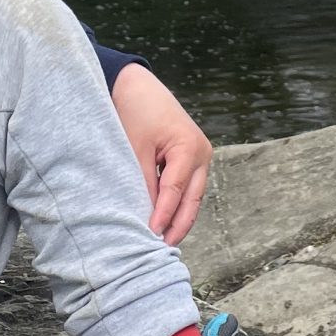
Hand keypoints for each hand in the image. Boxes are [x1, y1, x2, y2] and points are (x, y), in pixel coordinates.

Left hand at [111, 63, 212, 247]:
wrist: (134, 84)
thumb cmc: (134, 111)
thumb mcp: (134, 147)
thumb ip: (142, 180)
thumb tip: (144, 214)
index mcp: (189, 147)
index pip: (175, 191)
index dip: (162, 216)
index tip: (151, 236)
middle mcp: (202, 153)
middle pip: (192, 199)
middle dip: (178, 225)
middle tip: (162, 250)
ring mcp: (200, 156)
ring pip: (192, 196)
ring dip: (179, 217)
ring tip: (163, 242)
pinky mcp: (192, 158)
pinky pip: (187, 187)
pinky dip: (177, 204)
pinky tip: (165, 221)